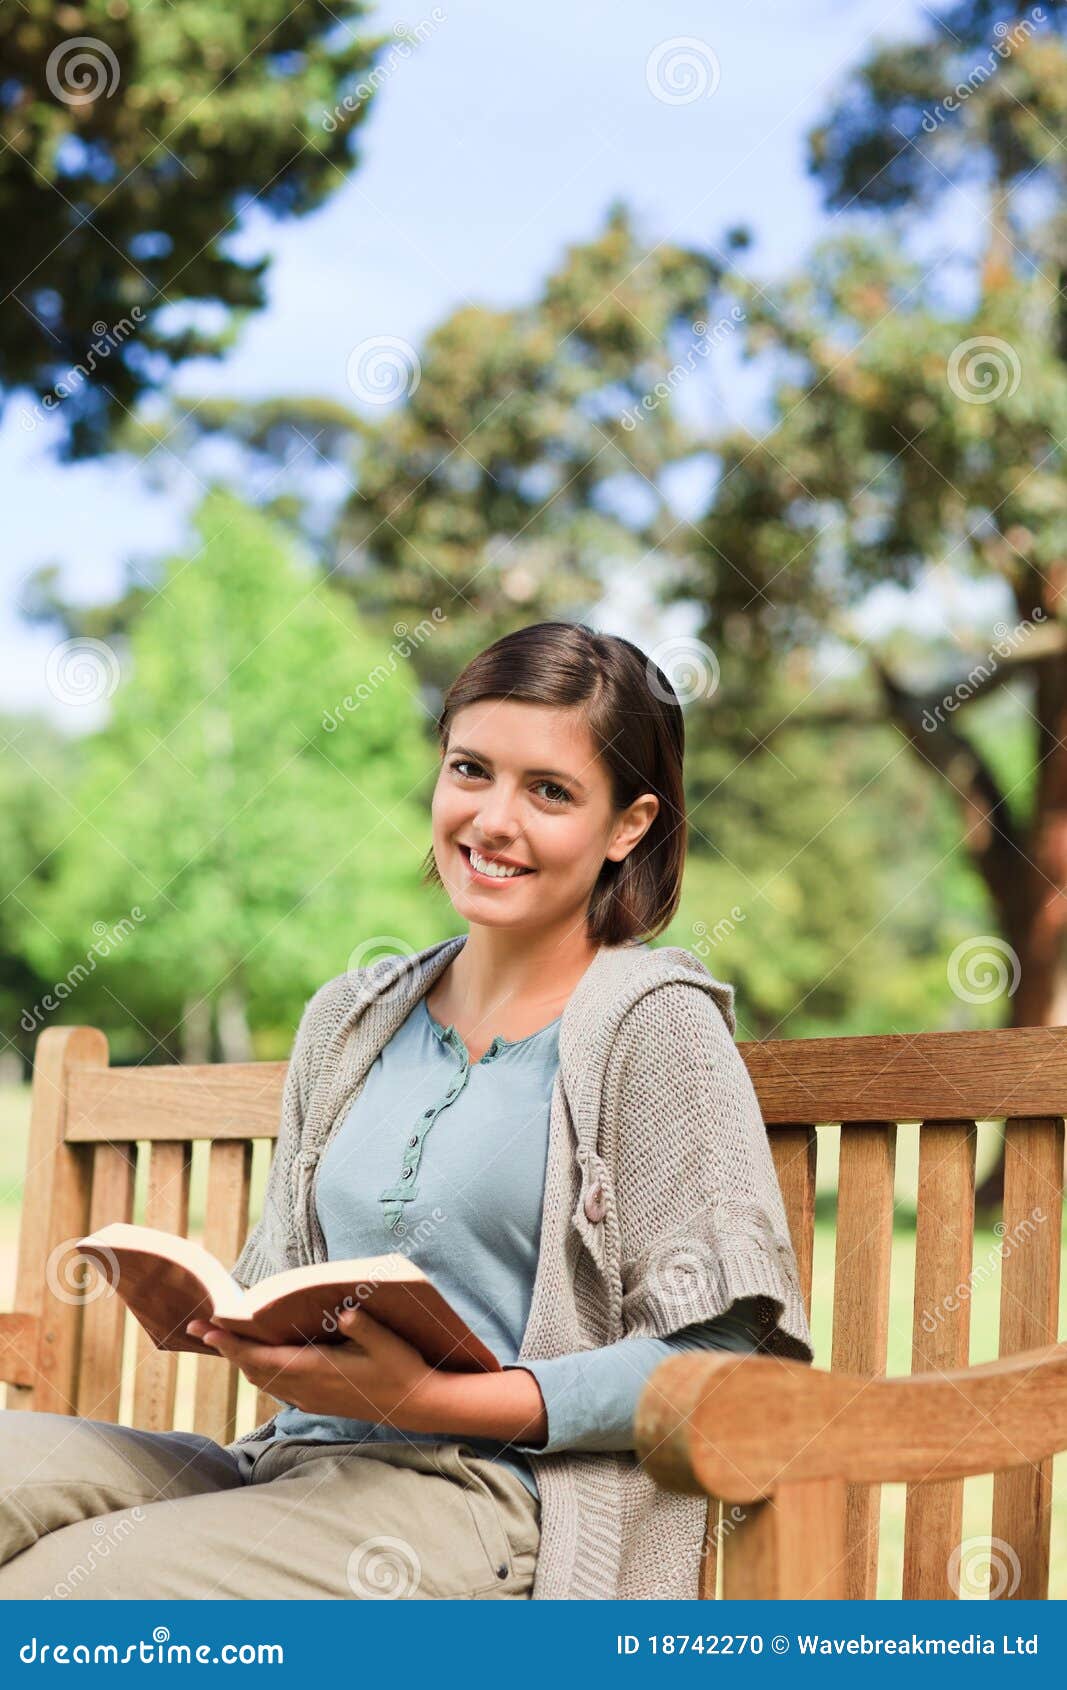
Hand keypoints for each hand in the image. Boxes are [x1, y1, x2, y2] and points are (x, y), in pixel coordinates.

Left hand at [185, 1308, 437, 1428]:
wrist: (416, 1407)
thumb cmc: (404, 1369)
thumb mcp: (390, 1344)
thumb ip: (367, 1327)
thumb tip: (345, 1312)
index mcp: (317, 1370)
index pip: (262, 1357)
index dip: (232, 1343)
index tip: (207, 1327)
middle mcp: (307, 1388)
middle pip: (254, 1369)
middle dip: (225, 1349)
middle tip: (197, 1327)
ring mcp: (311, 1397)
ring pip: (262, 1380)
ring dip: (240, 1360)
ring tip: (220, 1339)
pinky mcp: (318, 1401)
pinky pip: (277, 1386)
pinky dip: (259, 1370)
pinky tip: (257, 1359)